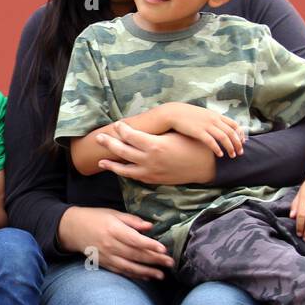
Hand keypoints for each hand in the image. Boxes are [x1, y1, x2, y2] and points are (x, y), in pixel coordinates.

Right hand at [56, 206, 174, 281]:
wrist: (72, 229)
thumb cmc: (95, 218)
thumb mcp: (113, 214)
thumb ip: (132, 221)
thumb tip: (150, 226)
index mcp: (114, 229)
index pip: (135, 240)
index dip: (150, 245)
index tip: (164, 249)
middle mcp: (110, 244)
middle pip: (135, 254)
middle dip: (154, 260)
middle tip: (170, 263)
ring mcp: (107, 256)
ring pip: (130, 266)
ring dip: (147, 271)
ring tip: (161, 275)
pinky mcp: (104, 263)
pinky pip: (121, 271)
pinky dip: (135, 275)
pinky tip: (146, 277)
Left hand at [96, 126, 216, 185]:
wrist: (205, 165)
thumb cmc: (192, 144)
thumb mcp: (173, 134)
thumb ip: (154, 133)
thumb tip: (140, 126)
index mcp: (154, 145)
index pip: (130, 135)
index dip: (122, 129)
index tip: (117, 124)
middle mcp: (149, 160)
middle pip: (122, 151)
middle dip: (109, 143)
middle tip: (99, 138)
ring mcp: (151, 172)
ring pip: (124, 170)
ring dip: (111, 165)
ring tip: (100, 161)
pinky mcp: (154, 180)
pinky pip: (135, 177)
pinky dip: (125, 173)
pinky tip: (120, 170)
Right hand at [158, 104, 245, 158]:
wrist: (173, 113)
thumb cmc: (187, 115)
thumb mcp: (203, 114)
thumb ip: (213, 120)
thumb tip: (219, 128)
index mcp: (216, 115)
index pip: (234, 124)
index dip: (240, 134)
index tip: (242, 142)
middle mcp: (213, 120)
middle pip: (231, 132)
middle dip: (238, 143)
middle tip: (240, 153)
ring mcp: (206, 125)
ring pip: (224, 137)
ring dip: (230, 147)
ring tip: (232, 156)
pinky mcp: (198, 132)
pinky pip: (211, 142)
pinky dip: (217, 149)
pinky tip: (219, 155)